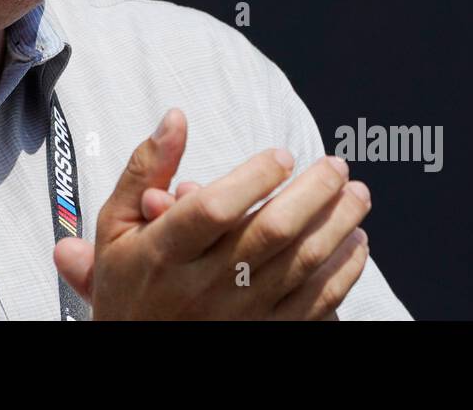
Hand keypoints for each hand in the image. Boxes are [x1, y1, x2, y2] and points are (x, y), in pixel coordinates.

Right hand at [53, 108, 371, 318]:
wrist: (135, 353)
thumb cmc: (129, 282)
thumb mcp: (116, 225)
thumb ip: (145, 169)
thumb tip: (176, 118)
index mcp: (164, 251)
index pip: (215, 208)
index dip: (255, 177)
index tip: (282, 154)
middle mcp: (202, 285)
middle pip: (270, 232)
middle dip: (314, 193)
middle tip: (337, 166)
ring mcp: (236, 315)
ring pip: (301, 265)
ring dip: (338, 226)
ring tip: (357, 195)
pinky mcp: (263, 335)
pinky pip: (315, 304)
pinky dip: (343, 272)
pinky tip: (356, 243)